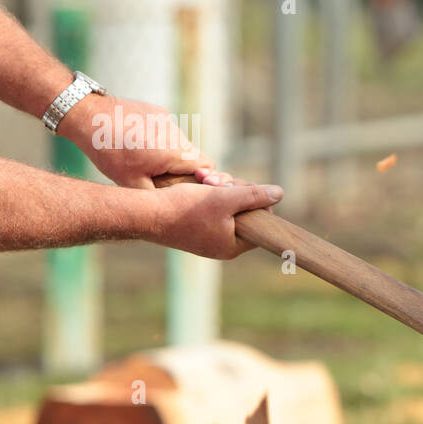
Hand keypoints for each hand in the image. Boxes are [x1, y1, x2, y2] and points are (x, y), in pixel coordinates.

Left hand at [59, 94, 214, 188]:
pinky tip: (136, 142)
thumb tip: (174, 203)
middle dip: (182, 168)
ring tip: (143, 158)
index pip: (208, 167)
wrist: (90, 117)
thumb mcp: (132, 183)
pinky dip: (157, 139)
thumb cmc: (109, 152)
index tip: (188, 185)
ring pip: (179, 143)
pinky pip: (166, 130)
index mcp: (175, 153)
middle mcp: (177, 134)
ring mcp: (168, 120)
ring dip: (168, 153)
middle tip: (159, 176)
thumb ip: (159, 195)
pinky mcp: (158, 111)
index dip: (204, 178)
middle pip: (193, 156)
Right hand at [142, 174, 282, 259]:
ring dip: (220, 187)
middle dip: (235, 190)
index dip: (256, 200)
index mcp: (233, 246)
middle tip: (218, 180)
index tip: (242, 187)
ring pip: (227, 205)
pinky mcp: (193, 226)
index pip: (260, 222)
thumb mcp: (225, 198)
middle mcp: (221, 245)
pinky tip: (198, 181)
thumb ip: (253, 196)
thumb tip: (279, 194)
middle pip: (244, 212)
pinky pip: (210, 206)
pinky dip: (207, 192)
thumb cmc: (184, 208)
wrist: (143, 213)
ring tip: (204, 178)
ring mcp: (207, 236)